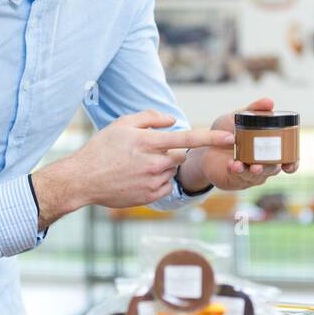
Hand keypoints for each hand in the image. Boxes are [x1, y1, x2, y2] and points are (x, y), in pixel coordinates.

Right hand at [35, 110, 232, 219]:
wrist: (83, 180)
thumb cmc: (102, 148)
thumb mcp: (122, 124)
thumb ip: (149, 117)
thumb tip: (173, 119)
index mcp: (149, 142)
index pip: (187, 137)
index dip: (211, 137)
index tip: (230, 137)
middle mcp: (154, 162)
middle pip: (180, 155)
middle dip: (170, 153)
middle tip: (147, 153)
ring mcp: (153, 182)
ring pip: (171, 171)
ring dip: (162, 167)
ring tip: (137, 167)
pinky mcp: (150, 197)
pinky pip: (166, 186)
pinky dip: (158, 181)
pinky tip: (137, 178)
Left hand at [196, 97, 299, 191]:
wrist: (203, 145)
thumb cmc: (224, 131)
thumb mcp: (237, 116)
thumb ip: (254, 109)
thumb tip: (270, 101)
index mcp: (268, 149)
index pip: (287, 160)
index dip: (292, 164)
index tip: (289, 165)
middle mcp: (262, 163)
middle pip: (273, 169)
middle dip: (269, 167)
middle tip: (260, 163)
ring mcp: (250, 173)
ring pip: (257, 176)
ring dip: (251, 171)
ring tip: (240, 164)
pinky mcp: (236, 180)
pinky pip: (240, 178)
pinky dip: (237, 171)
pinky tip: (232, 165)